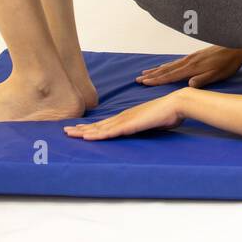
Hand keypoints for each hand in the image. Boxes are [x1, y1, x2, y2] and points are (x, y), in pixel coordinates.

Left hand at [63, 89, 189, 140]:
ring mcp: (125, 120)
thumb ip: (143, 127)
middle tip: (65, 131)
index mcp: (128, 117)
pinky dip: (97, 134)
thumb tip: (141, 131)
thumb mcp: (152, 124)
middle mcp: (123, 117)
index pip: (105, 124)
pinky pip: (110, 132)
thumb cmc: (168, 114)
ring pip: (100, 128)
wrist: (176, 105)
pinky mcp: (130, 125)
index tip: (78, 129)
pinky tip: (86, 137)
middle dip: (81, 128)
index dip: (91, 127)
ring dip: (83, 131)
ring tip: (69, 133)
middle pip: (98, 125)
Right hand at [136, 46, 241, 87]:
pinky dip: (167, 65)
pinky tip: (165, 66)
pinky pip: (176, 61)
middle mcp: (188, 61)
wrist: (236, 48)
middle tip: (138, 79)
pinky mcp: (195, 56)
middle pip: (166, 69)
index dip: (156, 80)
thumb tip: (189, 85)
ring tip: (146, 72)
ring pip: (170, 65)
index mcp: (192, 68)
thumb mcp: (217, 75)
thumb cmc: (228, 64)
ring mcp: (191, 57)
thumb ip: (203, 80)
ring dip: (157, 69)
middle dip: (152, 75)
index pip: (170, 76)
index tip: (144, 82)